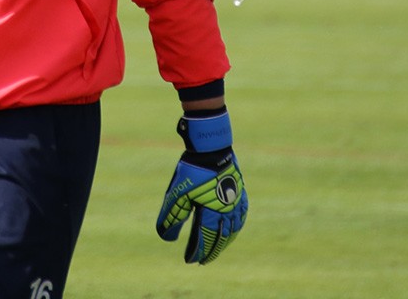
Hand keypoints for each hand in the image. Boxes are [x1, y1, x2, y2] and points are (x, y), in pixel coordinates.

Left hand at [155, 110, 247, 263]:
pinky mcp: (240, 191)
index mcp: (211, 212)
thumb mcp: (177, 193)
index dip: (197, 251)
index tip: (190, 260)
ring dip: (225, 241)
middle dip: (212, 250)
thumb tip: (166, 238)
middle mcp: (226, 210)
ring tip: (219, 248)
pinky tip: (234, 226)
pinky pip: (241, 214)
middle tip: (204, 261)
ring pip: (233, 228)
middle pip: (220, 237)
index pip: (205, 239)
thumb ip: (172, 216)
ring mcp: (235, 201)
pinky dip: (237, 224)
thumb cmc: (192, 169)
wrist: (211, 147)